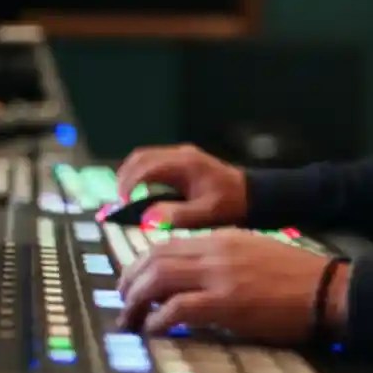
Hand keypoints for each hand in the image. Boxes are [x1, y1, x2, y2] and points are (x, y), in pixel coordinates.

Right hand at [115, 144, 247, 227]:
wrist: (251, 195)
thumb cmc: (232, 205)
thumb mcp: (206, 214)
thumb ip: (177, 216)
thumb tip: (148, 218)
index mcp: (185, 164)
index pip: (145, 166)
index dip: (129, 184)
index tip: (124, 204)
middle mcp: (181, 154)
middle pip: (140, 157)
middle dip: (125, 178)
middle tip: (120, 202)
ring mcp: (181, 156)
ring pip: (144, 157)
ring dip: (131, 175)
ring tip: (127, 199)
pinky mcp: (182, 161)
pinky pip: (153, 162)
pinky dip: (141, 175)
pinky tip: (141, 193)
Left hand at [116, 229, 349, 344]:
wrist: (325, 288)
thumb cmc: (294, 276)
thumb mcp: (252, 253)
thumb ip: (221, 259)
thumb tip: (191, 279)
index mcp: (221, 237)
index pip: (166, 244)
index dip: (141, 264)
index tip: (132, 282)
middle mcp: (215, 251)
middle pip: (154, 258)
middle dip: (129, 281)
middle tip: (122, 302)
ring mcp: (220, 275)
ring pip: (158, 278)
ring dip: (136, 300)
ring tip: (130, 319)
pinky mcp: (226, 302)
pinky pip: (178, 307)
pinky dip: (158, 318)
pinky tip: (154, 328)